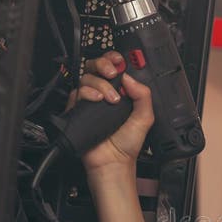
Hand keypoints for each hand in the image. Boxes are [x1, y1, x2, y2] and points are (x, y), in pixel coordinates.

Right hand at [66, 52, 154, 172]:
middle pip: (96, 67)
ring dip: (100, 84)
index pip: (113, 68)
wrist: (113, 161)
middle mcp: (104, 94)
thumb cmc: (126, 144)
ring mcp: (90, 101)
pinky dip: (87, 92)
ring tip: (110, 99)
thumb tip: (129, 78)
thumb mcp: (145, 117)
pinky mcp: (77, 109)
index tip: (118, 61)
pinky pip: (77, 92)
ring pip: (87, 78)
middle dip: (103, 64)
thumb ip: (143, 95)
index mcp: (120, 93)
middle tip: (111, 73)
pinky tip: (97, 100)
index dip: (113, 60)